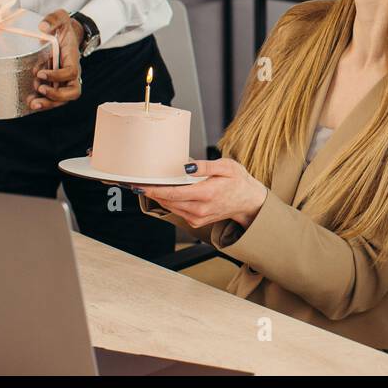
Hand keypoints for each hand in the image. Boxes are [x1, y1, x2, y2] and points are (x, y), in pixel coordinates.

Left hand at [31, 9, 82, 110]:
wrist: (64, 33)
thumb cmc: (62, 27)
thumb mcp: (60, 17)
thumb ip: (53, 19)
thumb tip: (42, 27)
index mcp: (72, 58)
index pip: (71, 72)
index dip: (57, 75)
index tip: (40, 72)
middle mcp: (71, 73)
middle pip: (73, 91)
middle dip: (57, 95)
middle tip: (40, 89)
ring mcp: (63, 80)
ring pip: (63, 99)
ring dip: (49, 104)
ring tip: (32, 103)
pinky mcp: (55, 83)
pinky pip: (53, 99)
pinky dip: (42, 103)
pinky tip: (28, 102)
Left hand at [140, 158, 267, 229]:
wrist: (248, 201)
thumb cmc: (238, 181)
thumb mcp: (226, 166)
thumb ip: (205, 166)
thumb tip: (187, 166)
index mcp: (206, 193)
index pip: (173, 193)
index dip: (155, 190)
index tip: (141, 185)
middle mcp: (200, 209)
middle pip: (168, 201)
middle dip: (153, 193)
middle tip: (139, 184)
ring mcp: (198, 217)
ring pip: (171, 207)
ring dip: (159, 198)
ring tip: (149, 187)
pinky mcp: (197, 221)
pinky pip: (178, 211)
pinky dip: (170, 203)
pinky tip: (167, 194)